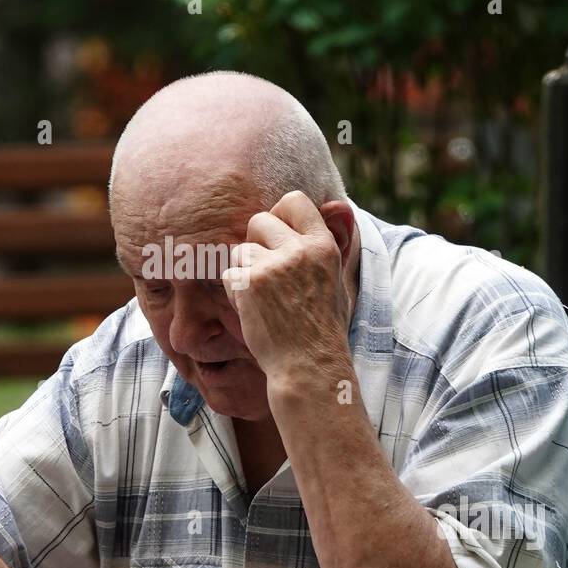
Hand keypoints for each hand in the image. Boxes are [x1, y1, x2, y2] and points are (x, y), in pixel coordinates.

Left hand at [222, 192, 352, 384]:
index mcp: (324, 246)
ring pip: (240, 250)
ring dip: (245, 271)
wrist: (309, 366)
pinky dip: (235, 292)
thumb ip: (329, 242)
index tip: (278, 238)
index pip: (294, 201)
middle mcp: (299, 250)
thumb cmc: (322, 327)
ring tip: (264, 299)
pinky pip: (229, 274)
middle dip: (256, 243)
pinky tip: (254, 311)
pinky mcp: (249, 283)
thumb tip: (338, 204)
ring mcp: (273, 266)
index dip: (280, 216)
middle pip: (259, 220)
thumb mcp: (336, 279)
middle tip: (265, 273)